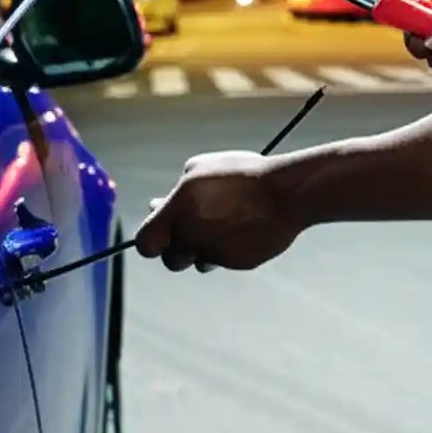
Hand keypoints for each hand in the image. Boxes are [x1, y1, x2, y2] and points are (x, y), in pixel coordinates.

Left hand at [136, 151, 303, 271]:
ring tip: (222, 225)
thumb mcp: (200, 168)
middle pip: (171, 259)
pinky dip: (230, 248)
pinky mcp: (239, 263)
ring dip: (204, 249)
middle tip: (192, 230)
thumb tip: (161, 206)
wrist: (285, 194)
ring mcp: (216, 253)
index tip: (158, 234)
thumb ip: (176, 192)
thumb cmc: (243, 175)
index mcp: (179, 212)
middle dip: (178, 248)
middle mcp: (192, 237)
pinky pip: (226, 261)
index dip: (150, 241)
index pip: (145, 244)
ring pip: (199, 262)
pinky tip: (244, 227)